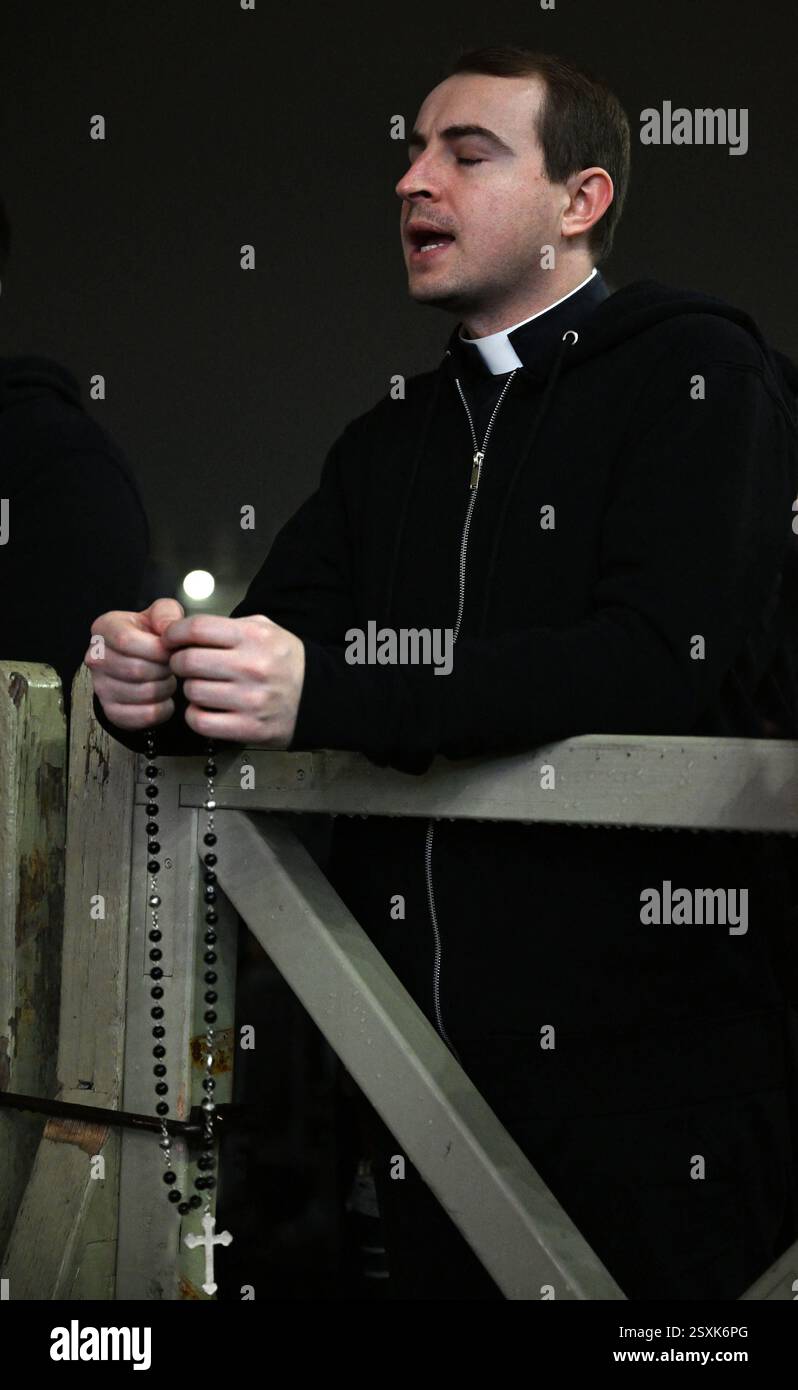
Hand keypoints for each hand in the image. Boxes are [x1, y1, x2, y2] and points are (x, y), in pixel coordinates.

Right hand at [84, 597, 184, 728]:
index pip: (126, 640)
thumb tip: (168, 629)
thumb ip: (167, 613)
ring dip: (166, 687)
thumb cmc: (151, 635)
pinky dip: (163, 708)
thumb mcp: (160, 614)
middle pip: (136, 669)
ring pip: (144, 693)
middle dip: (164, 668)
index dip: (156, 648)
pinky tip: (162, 696)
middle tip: (171, 665)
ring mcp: (100, 687)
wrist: (143, 661)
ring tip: (166, 678)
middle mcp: (95, 658)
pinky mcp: (112, 711)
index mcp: (103, 628)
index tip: (170, 649)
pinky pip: (146, 715)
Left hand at [162, 612, 305, 748]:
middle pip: (187, 661)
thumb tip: (185, 630)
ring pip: (192, 692)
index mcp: (254, 637)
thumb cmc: (286, 662)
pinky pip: (201, 721)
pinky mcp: (249, 727)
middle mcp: (252, 667)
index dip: (173, 633)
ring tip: (203, 686)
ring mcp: (250, 700)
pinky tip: (206, 708)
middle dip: (178, 662)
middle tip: (184, 665)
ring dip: (190, 689)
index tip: (170, 639)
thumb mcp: (266, 630)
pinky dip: (196, 715)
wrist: (319, 698)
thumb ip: (228, 626)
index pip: (196, 629)